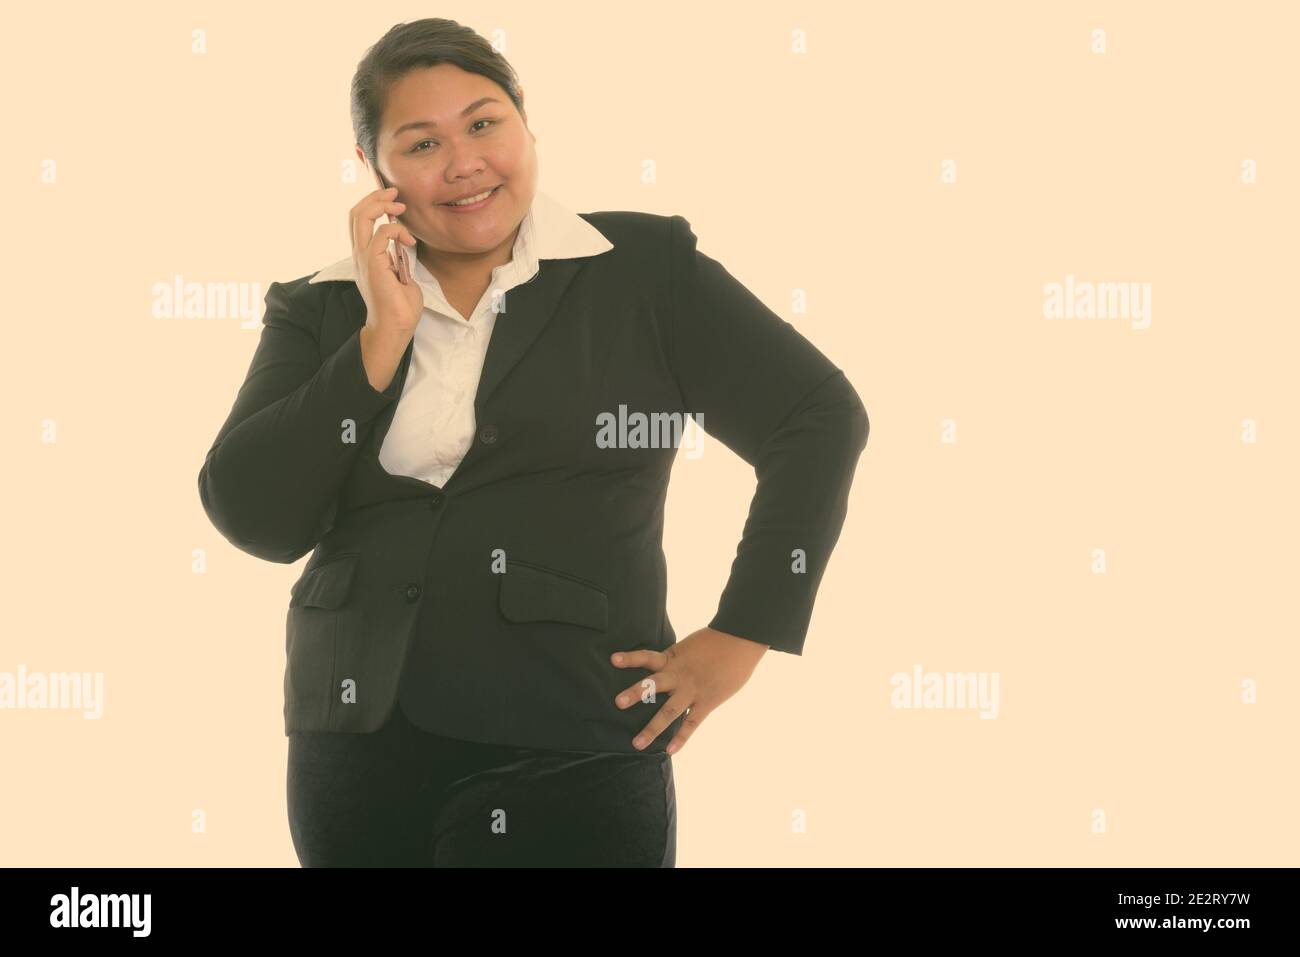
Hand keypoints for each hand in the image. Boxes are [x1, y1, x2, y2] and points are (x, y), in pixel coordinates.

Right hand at [350, 186, 422, 337]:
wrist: (395, 327)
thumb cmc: (400, 306)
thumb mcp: (399, 273)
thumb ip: (396, 256)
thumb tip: (402, 243)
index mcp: (363, 255)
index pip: (358, 220)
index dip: (372, 203)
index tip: (393, 199)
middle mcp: (358, 254)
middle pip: (354, 213)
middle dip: (374, 196)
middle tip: (394, 192)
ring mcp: (363, 258)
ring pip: (360, 217)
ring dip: (382, 205)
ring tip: (400, 207)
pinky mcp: (373, 264)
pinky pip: (381, 234)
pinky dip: (396, 230)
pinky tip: (409, 241)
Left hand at [611, 626, 768, 754]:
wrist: (741, 640)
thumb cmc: (718, 641)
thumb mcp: (692, 646)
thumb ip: (678, 659)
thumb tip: (667, 667)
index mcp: (673, 657)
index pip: (647, 657)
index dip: (630, 658)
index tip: (613, 660)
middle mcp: (679, 674)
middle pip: (652, 685)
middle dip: (635, 694)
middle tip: (616, 703)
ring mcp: (692, 690)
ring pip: (669, 710)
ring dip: (652, 727)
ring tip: (636, 743)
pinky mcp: (707, 702)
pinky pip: (691, 723)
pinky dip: (681, 738)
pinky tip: (670, 751)